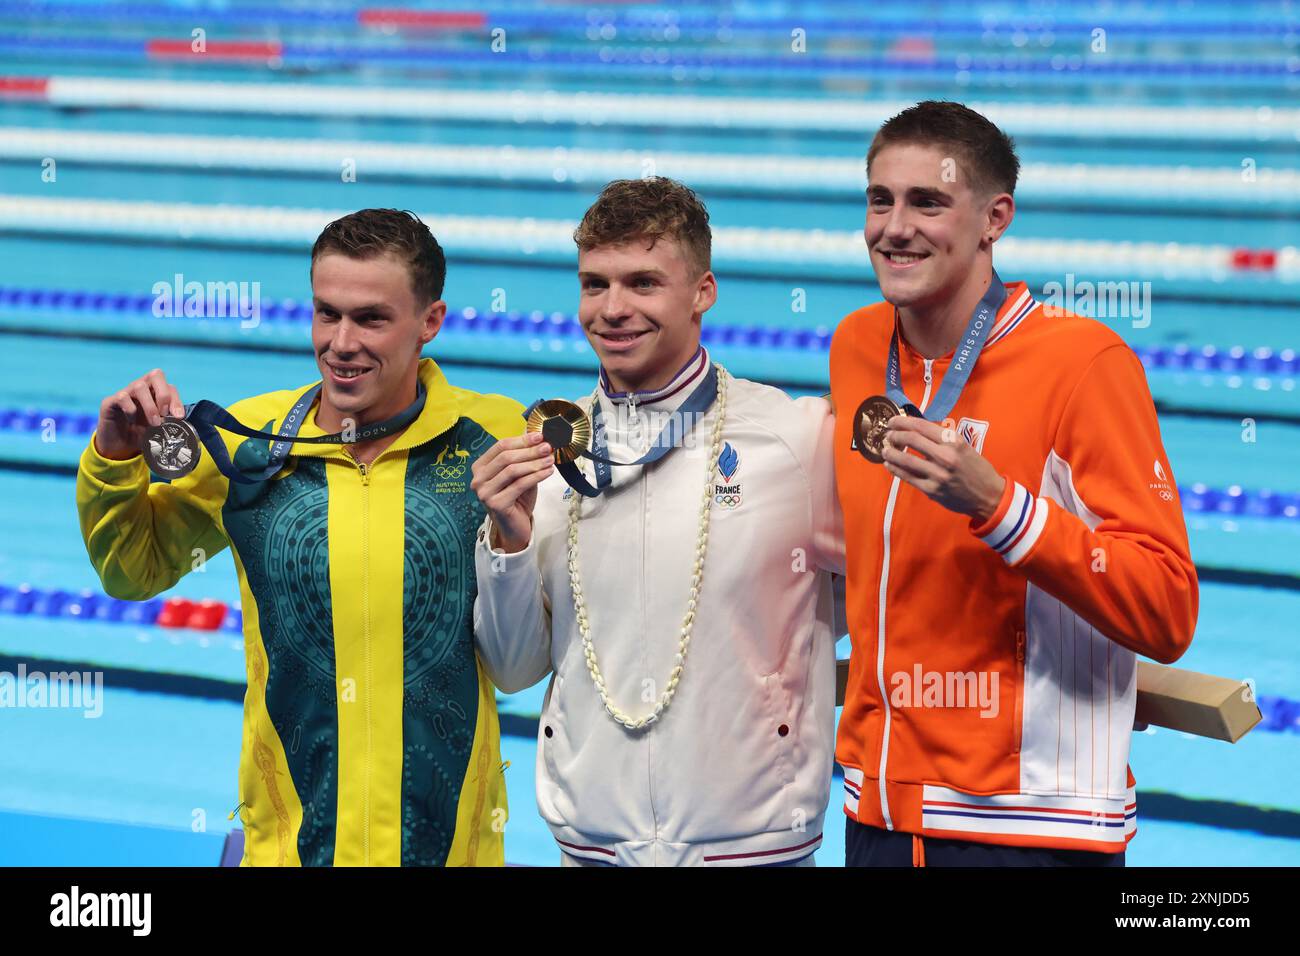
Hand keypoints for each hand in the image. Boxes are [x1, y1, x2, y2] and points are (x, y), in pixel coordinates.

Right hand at [95, 368, 183, 460]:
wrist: (119, 446)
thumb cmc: (141, 433)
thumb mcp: (158, 429)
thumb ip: (169, 423)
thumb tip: (181, 422)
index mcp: (155, 393)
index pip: (170, 387)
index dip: (176, 400)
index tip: (179, 417)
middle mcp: (141, 388)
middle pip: (156, 375)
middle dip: (164, 394)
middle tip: (165, 414)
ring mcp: (126, 392)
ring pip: (139, 386)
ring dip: (150, 406)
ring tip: (154, 423)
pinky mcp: (111, 401)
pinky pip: (122, 397)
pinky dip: (130, 409)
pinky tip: (131, 421)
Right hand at [470, 433, 553, 553]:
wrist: (514, 527)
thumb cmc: (517, 498)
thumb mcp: (519, 474)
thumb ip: (523, 458)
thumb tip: (538, 438)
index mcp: (480, 467)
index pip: (500, 447)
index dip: (521, 440)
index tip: (539, 435)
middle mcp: (478, 479)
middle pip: (506, 457)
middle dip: (529, 450)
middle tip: (547, 447)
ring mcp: (484, 493)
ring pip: (512, 470)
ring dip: (534, 463)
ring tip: (550, 459)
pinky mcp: (496, 504)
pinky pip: (520, 484)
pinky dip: (536, 476)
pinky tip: (548, 471)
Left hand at [880, 416, 1005, 521]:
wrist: (988, 496)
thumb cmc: (976, 468)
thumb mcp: (964, 447)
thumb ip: (942, 439)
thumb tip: (915, 430)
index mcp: (954, 441)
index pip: (921, 426)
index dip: (902, 422)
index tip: (892, 421)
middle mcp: (945, 456)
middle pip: (911, 439)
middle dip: (894, 435)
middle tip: (888, 435)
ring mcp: (937, 474)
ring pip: (905, 459)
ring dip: (890, 452)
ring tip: (885, 449)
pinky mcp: (931, 490)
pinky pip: (907, 477)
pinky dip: (894, 469)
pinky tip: (889, 464)